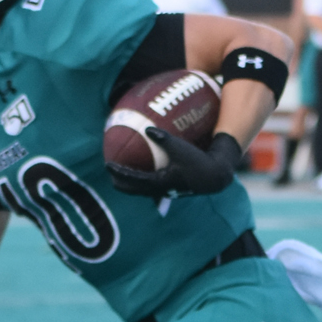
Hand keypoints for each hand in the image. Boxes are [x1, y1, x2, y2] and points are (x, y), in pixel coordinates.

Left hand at [106, 128, 239, 198]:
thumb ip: (162, 138)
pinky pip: (153, 187)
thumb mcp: (179, 147)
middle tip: (110, 175)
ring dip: (131, 184)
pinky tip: (145, 172)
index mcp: (159, 181)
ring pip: (143, 190)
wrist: (214, 176)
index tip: (108, 165)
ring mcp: (166, 192)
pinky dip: (143, 181)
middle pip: (134, 190)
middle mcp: (160, 190)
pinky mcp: (173, 189)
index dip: (119, 172)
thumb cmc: (198, 160)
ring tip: (123, 177)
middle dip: (121, 183)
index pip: (133, 178)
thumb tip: (146, 129)